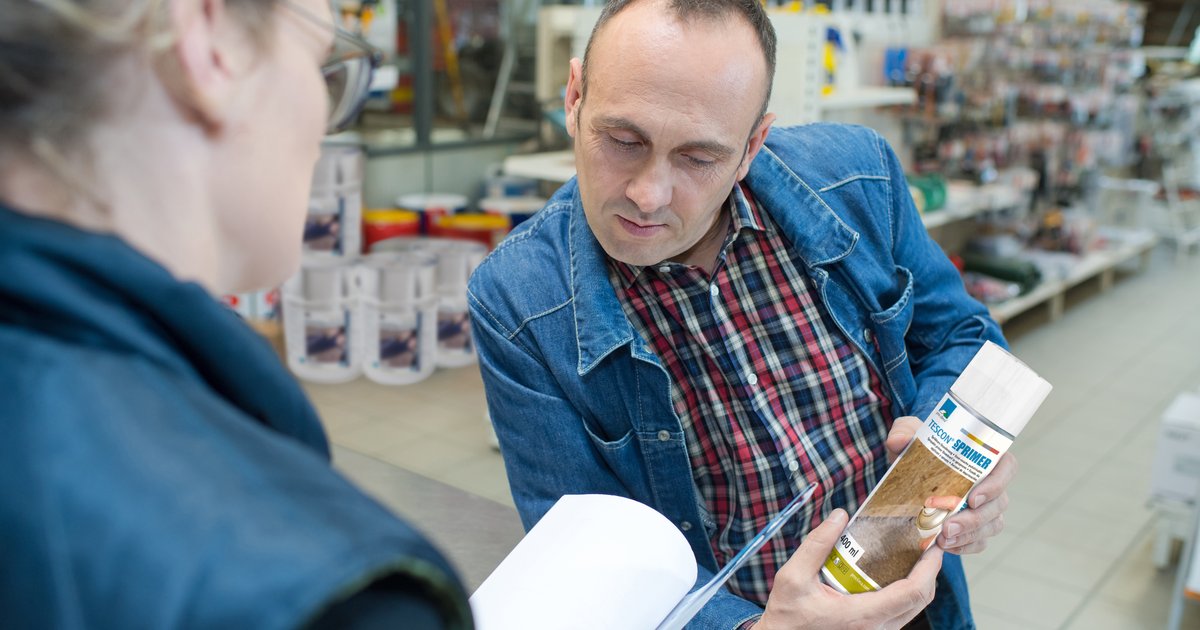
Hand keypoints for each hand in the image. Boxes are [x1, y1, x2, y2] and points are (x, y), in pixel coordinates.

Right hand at [754, 509, 943, 629]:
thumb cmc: (786, 617)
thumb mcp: (793, 576)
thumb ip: (817, 544)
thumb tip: (840, 516)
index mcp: (863, 615)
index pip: (912, 592)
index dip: (929, 567)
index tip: (933, 545)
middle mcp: (877, 629)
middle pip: (921, 600)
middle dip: (930, 571)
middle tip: (927, 544)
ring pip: (913, 609)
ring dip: (919, 582)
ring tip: (913, 555)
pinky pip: (901, 613)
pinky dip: (906, 592)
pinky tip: (895, 573)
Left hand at [884, 415, 1017, 554]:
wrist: (911, 468)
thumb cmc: (920, 446)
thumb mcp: (909, 432)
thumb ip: (904, 432)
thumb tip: (898, 442)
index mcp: (985, 457)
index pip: (1006, 468)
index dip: (995, 485)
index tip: (973, 498)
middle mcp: (992, 483)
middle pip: (998, 504)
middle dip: (974, 519)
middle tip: (948, 526)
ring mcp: (987, 507)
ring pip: (991, 526)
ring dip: (968, 535)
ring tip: (943, 539)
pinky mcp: (976, 526)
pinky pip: (979, 542)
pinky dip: (964, 546)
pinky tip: (946, 545)